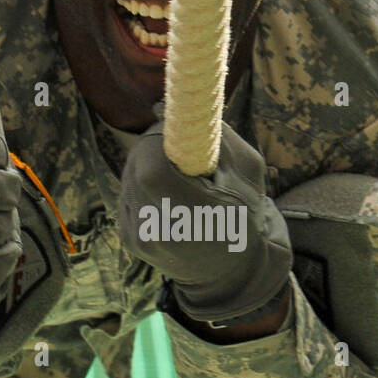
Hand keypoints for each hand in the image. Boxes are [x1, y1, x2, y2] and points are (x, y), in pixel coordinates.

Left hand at [118, 103, 291, 324]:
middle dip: (153, 148)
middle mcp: (158, 230)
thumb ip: (216, 136)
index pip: (150, 166)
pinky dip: (144, 186)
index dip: (157, 140)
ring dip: (148, 166)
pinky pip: (129, 195)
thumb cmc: (245, 216)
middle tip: (176, 146)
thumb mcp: (248, 171)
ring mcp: (139, 238)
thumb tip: (180, 105)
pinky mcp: (129, 240)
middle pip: (136, 167)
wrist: (230, 271)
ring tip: (178, 176)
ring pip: (129, 178)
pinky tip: (168, 197)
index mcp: (191, 215)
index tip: (174, 133)